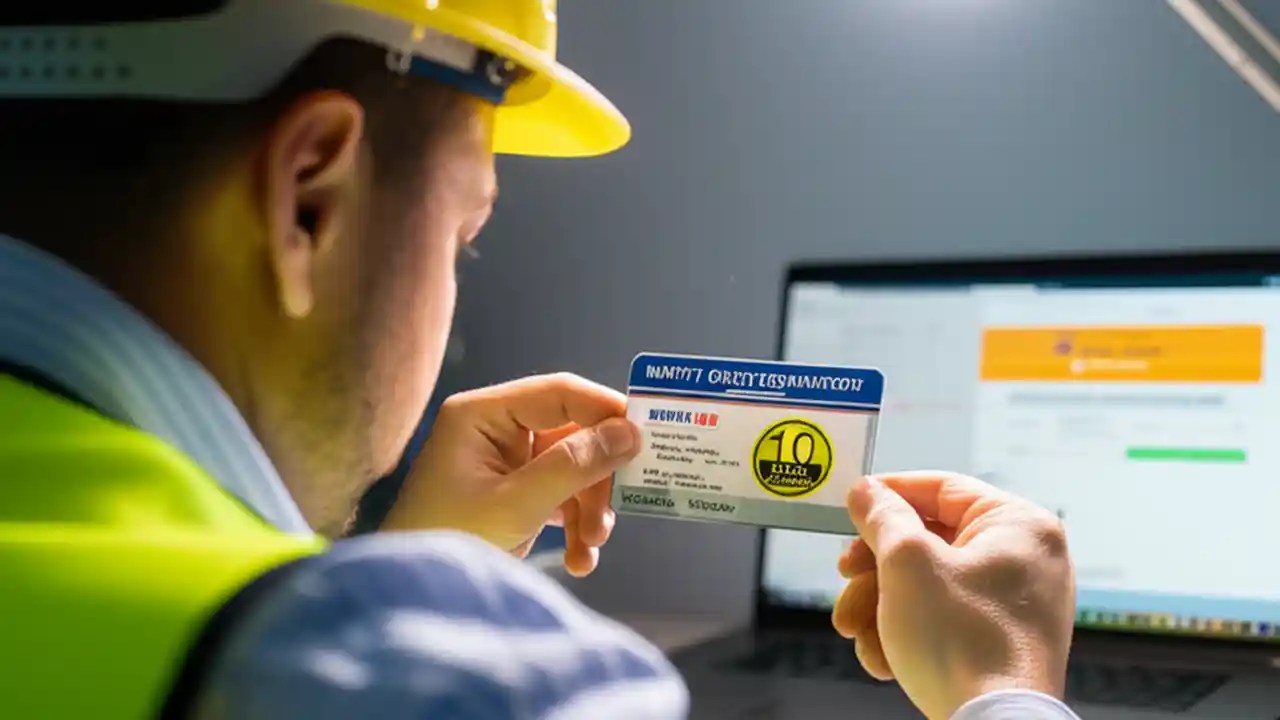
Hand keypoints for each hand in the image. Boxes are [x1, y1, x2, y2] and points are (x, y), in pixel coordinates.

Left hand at [381, 373, 639, 576]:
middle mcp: (495, 430)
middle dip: (595, 479)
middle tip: (609, 516)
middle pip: (572, 435)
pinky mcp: (515, 495)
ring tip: (590, 546)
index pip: (558, 392)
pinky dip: (575, 525)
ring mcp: (506, 464)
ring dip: (588, 509)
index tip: (645, 435)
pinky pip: (561, 496)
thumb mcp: (516, 503)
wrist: (414, 599)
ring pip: (573, 469)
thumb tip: (629, 432)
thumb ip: (574, 465)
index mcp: (482, 415)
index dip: (605, 410)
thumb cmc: (448, 540)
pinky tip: (580, 559)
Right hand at [832, 472, 1074, 719]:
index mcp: (1018, 524)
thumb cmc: (960, 641)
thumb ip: (882, 517)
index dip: (889, 494)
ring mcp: (1018, 602)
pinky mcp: (1005, 641)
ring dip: (881, 606)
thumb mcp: (907, 563)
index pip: (941, 488)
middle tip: (846, 579)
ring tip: (855, 632)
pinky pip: (946, 619)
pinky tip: (881, 658)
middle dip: (876, 569)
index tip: (852, 506)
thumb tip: (867, 491)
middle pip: (929, 541)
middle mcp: (1027, 558)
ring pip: (930, 585)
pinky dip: (908, 633)